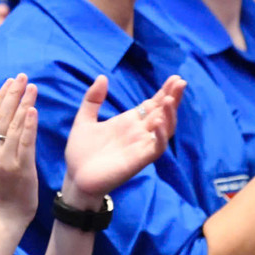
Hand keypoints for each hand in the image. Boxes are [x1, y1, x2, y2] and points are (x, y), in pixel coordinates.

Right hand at [0, 74, 38, 226]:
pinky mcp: (21, 168)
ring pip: (14, 126)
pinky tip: (33, 110)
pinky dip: (28, 125)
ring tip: (31, 87)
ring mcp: (6, 160)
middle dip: (12, 94)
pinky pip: (25, 142)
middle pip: (2, 117)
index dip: (0, 98)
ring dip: (23, 104)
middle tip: (21, 76)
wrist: (1, 219)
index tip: (9, 82)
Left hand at [63, 75, 184, 203]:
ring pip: (164, 129)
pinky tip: (158, 122)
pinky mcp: (138, 160)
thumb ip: (93, 100)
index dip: (163, 92)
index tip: (174, 77)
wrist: (75, 177)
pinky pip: (156, 148)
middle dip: (172, 98)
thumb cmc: (81, 152)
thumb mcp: (84, 120)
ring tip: (171, 99)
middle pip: (162, 113)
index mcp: (128, 122)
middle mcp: (138, 132)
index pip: (152, 104)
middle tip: (180, 82)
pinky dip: (160, 136)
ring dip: (169, 114)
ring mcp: (140, 146)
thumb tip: (102, 77)